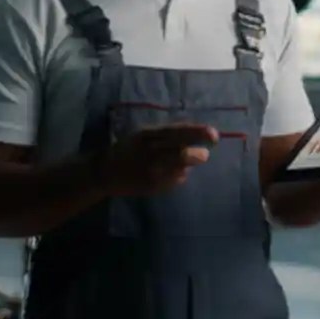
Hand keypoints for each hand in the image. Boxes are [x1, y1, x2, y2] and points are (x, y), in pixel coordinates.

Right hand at [98, 123, 218, 196]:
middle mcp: (151, 152)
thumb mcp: (143, 135)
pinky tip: (173, 173)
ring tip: (190, 162)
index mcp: (149, 135)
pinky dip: (178, 176)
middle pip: (181, 152)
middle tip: (205, 153)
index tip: (214, 134)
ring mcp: (152, 171)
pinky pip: (174, 181)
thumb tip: (193, 134)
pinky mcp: (153, 186)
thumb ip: (165, 134)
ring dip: (189, 166)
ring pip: (180, 168)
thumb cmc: (128, 149)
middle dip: (198, 153)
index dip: (197, 133)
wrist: (106, 172)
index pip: (177, 132)